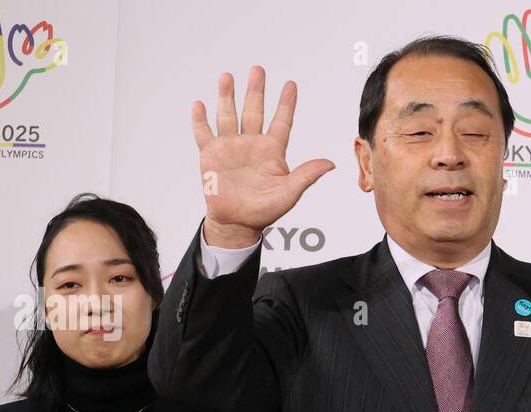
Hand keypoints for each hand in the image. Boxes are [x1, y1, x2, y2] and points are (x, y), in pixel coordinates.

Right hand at [192, 65, 334, 247]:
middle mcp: (251, 144)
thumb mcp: (289, 193)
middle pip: (254, 111)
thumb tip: (330, 164)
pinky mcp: (211, 155)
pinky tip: (199, 104)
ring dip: (227, 96)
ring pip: (228, 115)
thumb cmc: (264, 211)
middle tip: (258, 69)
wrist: (237, 223)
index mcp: (271, 151)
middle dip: (256, 90)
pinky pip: (204, 133)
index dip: (286, 104)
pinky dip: (200, 119)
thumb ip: (306, 175)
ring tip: (227, 77)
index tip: (291, 85)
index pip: (281, 121)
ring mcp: (230, 147)